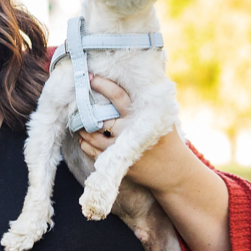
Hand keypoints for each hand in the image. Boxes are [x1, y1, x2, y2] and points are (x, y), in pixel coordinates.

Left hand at [76, 75, 200, 196]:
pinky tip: (83, 140)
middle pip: (101, 118)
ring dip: (83, 130)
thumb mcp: (164, 118)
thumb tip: (141, 79)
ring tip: (78, 124)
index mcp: (141, 117)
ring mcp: (123, 149)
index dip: (104, 85)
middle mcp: (130, 132)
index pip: (119, 96)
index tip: (91, 78)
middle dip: (86, 112)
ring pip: (94, 137)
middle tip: (77, 104)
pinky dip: (86, 145)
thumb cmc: (168, 140)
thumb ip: (150, 103)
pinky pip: (95, 153)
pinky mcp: (118, 163)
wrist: (173, 172)